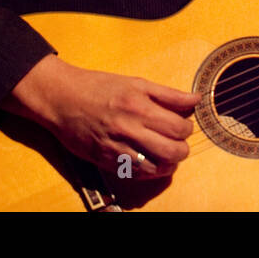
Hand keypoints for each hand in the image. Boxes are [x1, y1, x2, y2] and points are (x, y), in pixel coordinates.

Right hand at [4, 54, 199, 178]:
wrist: (62, 98)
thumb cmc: (99, 87)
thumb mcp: (136, 82)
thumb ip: (168, 94)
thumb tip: (196, 99)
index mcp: (140, 106)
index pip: (178, 127)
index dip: (187, 128)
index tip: (183, 125)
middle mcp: (129, 129)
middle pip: (172, 151)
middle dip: (182, 149)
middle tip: (178, 142)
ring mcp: (117, 148)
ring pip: (156, 168)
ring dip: (168, 164)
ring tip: (167, 155)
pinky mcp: (106, 161)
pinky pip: (136, 175)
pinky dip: (149, 171)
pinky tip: (151, 161)